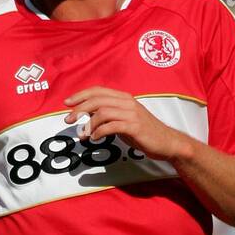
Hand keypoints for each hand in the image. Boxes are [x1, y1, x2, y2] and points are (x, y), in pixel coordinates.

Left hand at [63, 88, 186, 161]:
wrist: (167, 142)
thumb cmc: (144, 133)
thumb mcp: (124, 120)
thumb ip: (109, 116)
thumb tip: (88, 117)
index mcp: (124, 98)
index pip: (98, 91)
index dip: (81, 95)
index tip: (67, 103)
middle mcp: (127, 102)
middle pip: (97, 100)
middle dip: (79, 109)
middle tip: (68, 120)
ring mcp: (132, 114)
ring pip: (103, 112)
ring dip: (88, 124)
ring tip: (83, 135)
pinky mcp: (134, 127)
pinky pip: (112, 126)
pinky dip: (99, 132)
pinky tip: (95, 139)